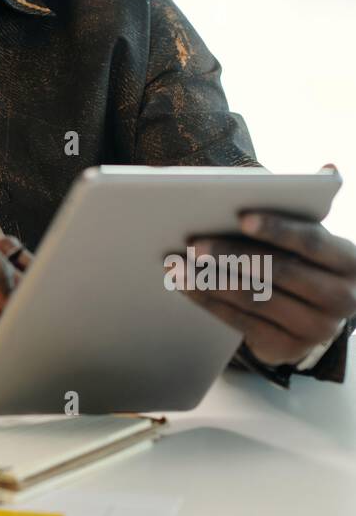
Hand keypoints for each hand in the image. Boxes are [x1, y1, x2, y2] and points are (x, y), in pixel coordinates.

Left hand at [184, 184, 354, 368]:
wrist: (314, 313)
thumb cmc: (304, 260)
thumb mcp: (312, 236)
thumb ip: (307, 206)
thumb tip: (329, 167)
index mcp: (348, 262)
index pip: (312, 242)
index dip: (277, 229)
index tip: (241, 217)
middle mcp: (340, 299)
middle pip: (277, 272)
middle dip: (231, 255)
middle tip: (192, 242)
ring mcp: (315, 329)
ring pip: (254, 298)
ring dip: (210, 280)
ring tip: (177, 263)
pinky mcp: (287, 348)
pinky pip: (241, 322)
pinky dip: (210, 301)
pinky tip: (186, 286)